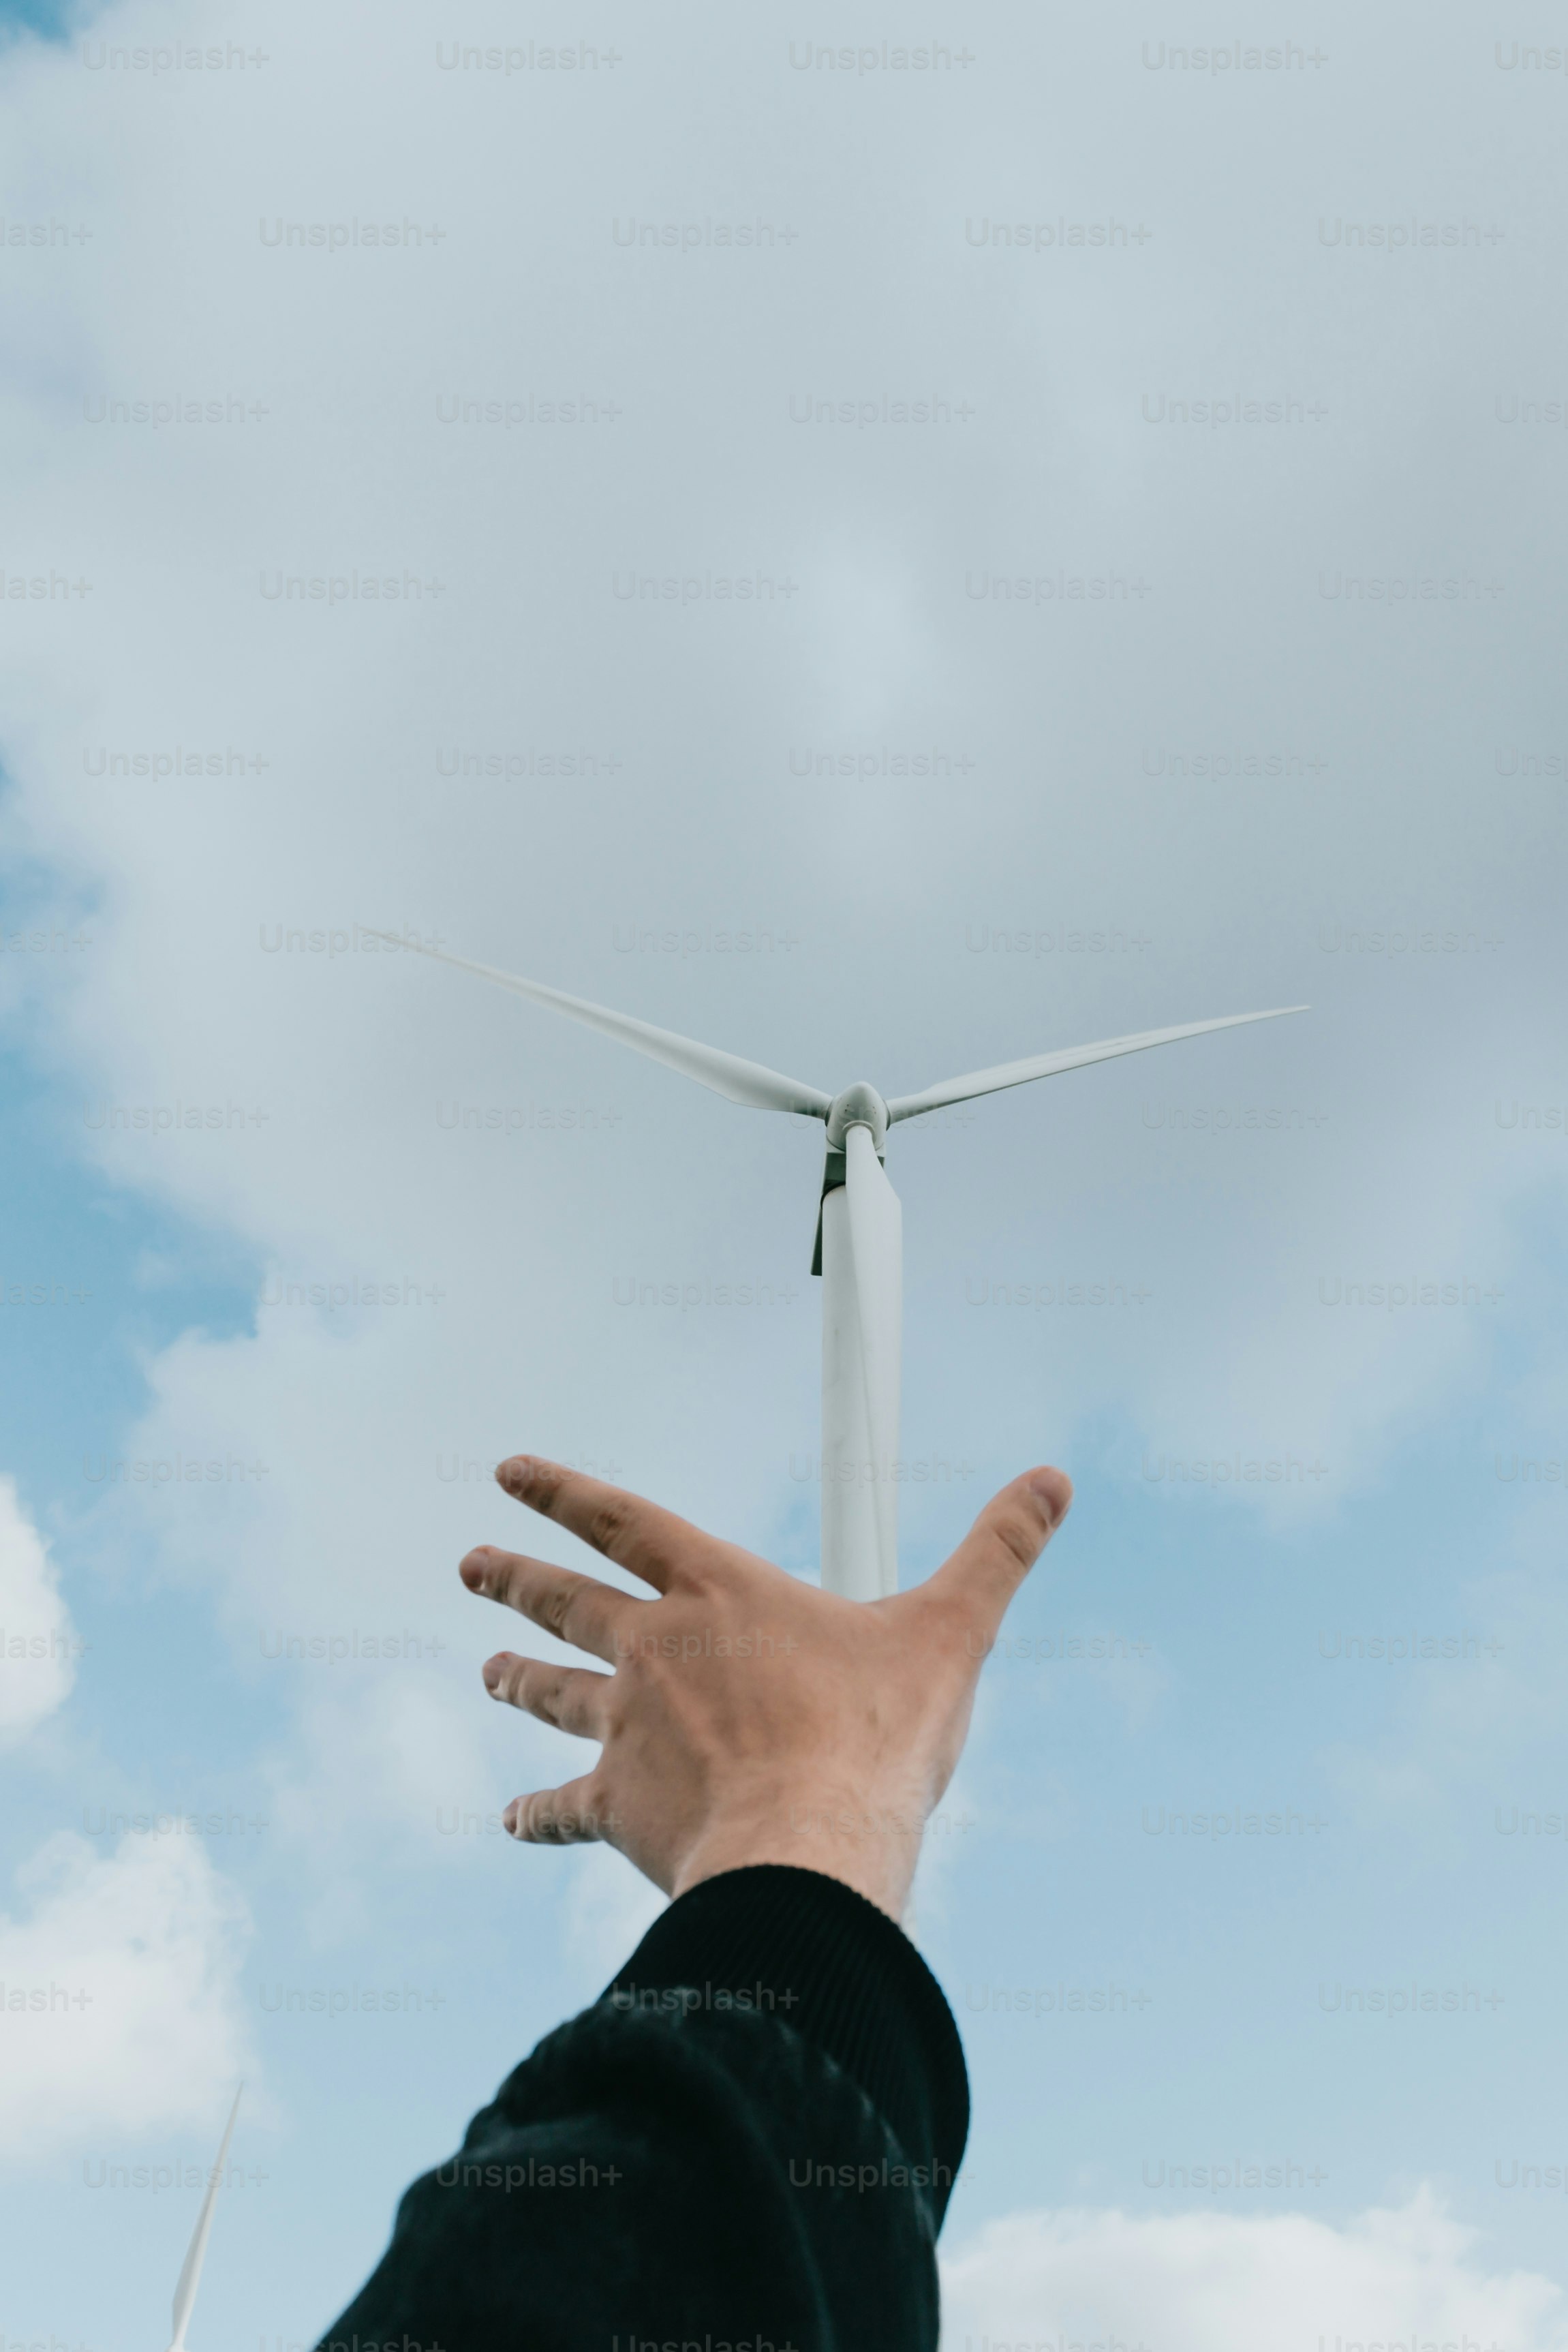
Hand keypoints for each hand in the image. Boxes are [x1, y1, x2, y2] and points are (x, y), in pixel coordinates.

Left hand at [459, 1455, 1072, 1922]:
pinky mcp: (621, 1810)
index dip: (563, 1490)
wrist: (812, 1853)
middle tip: (470, 1563)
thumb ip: (999, 1552)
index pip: (625, 1521)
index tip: (508, 1470)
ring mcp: (628, 1731)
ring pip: (554, 1694)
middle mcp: (657, 1650)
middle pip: (567, 1600)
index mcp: (721, 1593)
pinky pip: (563, 1811)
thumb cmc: (877, 1740)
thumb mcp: (953, 1631)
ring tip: (487, 1672)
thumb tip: (1053, 1481)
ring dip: (519, 1681)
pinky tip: (512, 1821)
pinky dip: (537, 1816)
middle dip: (515, 1577)